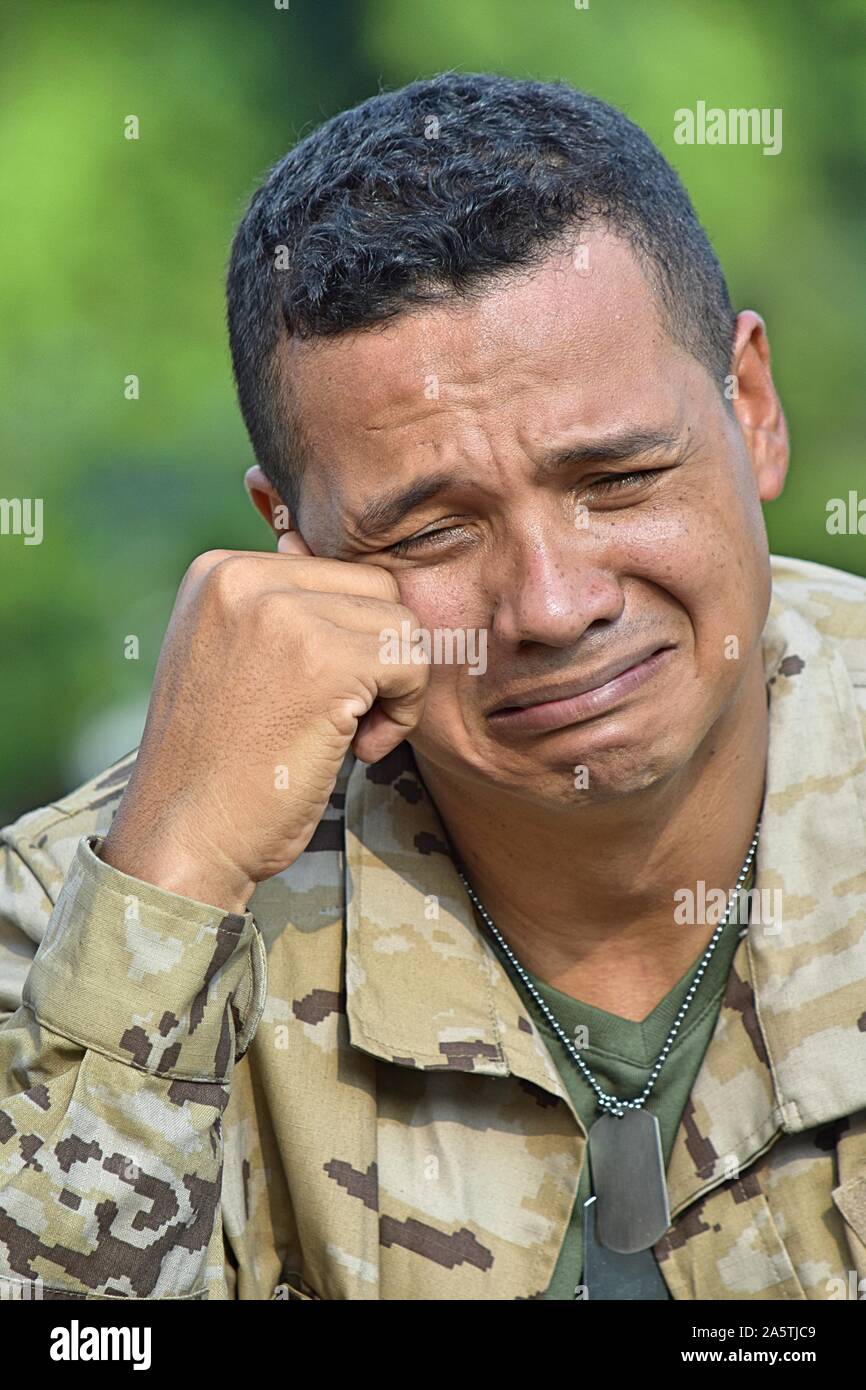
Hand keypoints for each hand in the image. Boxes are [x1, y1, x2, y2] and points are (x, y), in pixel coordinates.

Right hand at [100, 531, 428, 911]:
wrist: (184, 839)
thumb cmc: (216, 765)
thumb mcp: (226, 658)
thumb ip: (270, 603)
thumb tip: (300, 537)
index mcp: (218, 571)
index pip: (335, 571)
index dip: (347, 639)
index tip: (310, 697)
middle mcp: (244, 579)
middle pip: (377, 587)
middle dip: (378, 655)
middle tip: (343, 718)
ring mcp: (283, 615)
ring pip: (402, 622)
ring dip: (394, 687)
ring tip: (349, 735)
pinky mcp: (325, 660)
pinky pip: (411, 663)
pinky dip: (403, 714)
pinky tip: (360, 749)